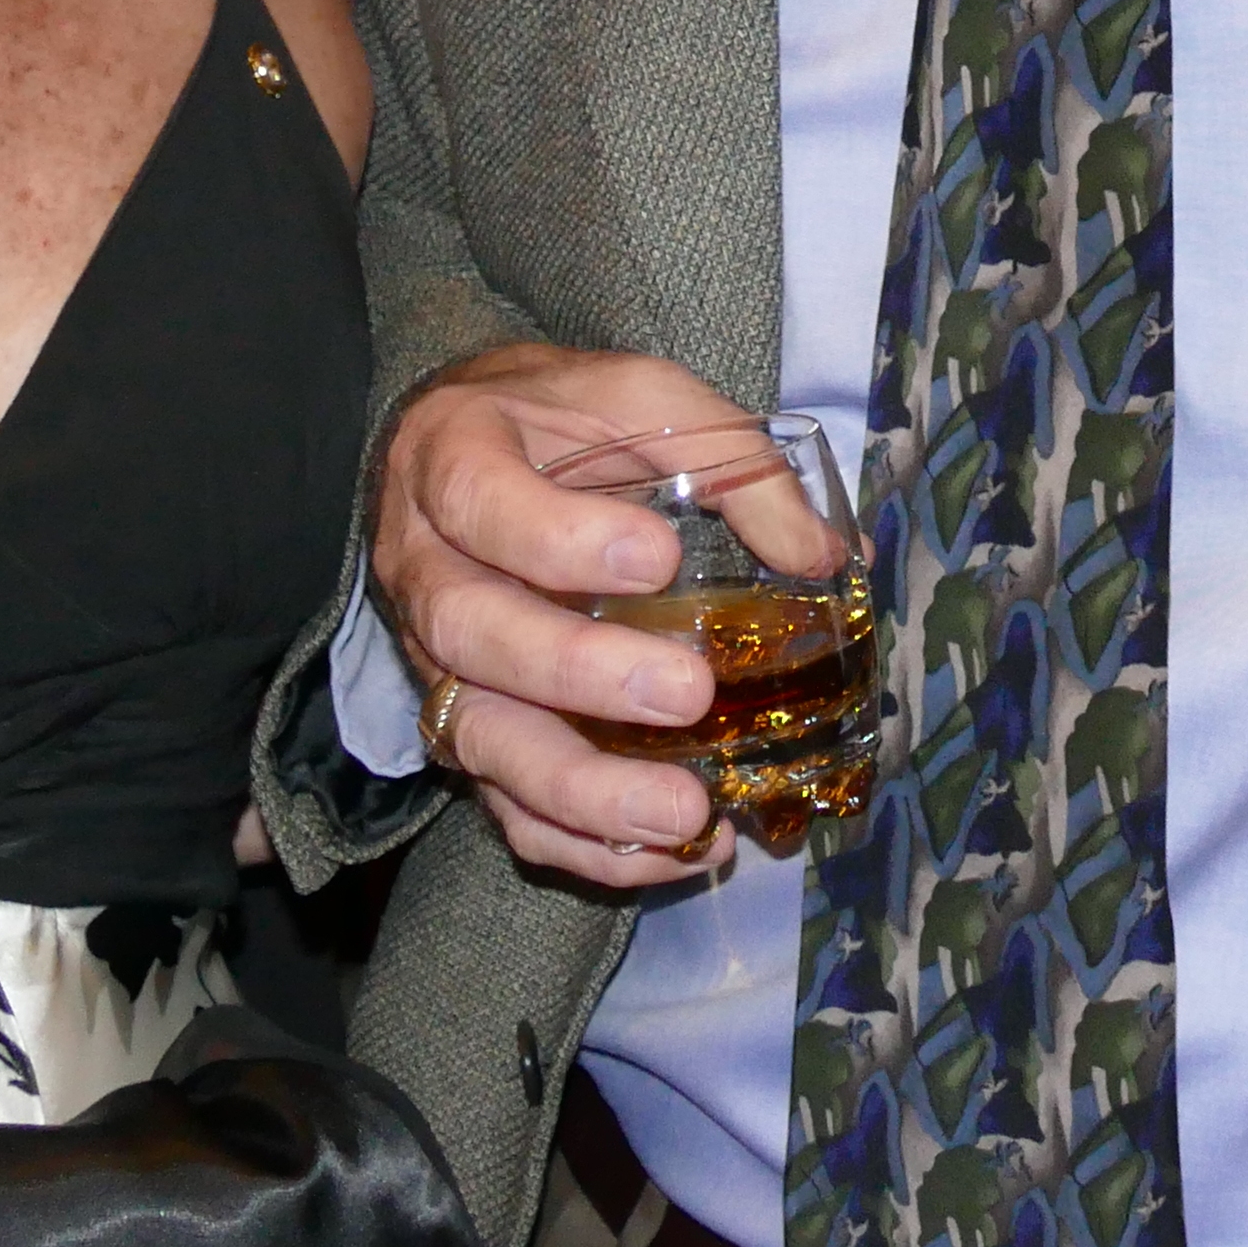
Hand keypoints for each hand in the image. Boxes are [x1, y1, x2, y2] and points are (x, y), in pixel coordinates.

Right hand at [369, 343, 791, 889]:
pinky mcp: (464, 728)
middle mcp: (424, 569)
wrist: (457, 448)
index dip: (556, 541)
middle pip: (472, 635)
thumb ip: (724, 457)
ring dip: (580, 790)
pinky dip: (583, 842)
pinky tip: (674, 849)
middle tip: (686, 694)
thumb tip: (823, 556)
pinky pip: (502, 804)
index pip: (482, 506)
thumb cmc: (555, 420)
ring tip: (685, 812)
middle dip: (577, 676)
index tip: (654, 558)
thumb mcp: (635, 397)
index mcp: (453, 464)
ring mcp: (433, 661)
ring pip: (479, 740)